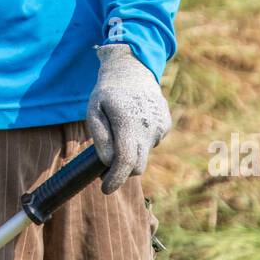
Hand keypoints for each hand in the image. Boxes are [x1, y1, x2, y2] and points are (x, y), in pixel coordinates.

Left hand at [86, 43, 171, 194]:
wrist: (133, 70)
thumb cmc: (107, 93)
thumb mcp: (93, 111)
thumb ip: (100, 138)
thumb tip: (107, 163)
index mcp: (127, 121)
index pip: (125, 161)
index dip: (115, 179)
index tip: (105, 189)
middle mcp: (148, 125)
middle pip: (137, 165)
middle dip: (122, 171)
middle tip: (106, 164)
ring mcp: (161, 125)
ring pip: (144, 155)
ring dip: (131, 152)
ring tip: (121, 130)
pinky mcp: (166, 125)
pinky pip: (151, 144)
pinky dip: (140, 141)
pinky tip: (134, 122)